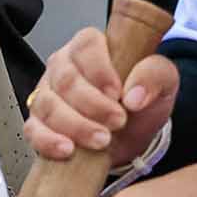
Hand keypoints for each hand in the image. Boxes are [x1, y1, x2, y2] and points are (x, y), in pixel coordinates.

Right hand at [25, 28, 178, 165]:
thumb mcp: (162, 83)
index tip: (118, 93)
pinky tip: (68, 150)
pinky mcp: (37, 123)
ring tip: (101, 140)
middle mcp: (63, 66)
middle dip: (92, 105)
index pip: (85, 46)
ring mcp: (46, 94)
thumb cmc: (140, 101)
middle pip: (66, 80)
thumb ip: (155, 76)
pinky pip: (33, 130)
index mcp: (90, 47)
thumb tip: (135, 95)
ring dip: (76, 126)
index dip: (100, 70)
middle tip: (117, 121)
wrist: (129, 135)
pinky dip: (49, 141)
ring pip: (48, 106)